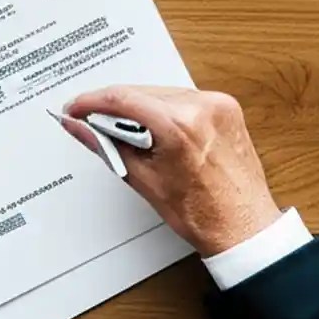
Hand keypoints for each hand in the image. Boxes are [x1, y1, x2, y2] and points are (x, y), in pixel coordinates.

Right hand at [63, 86, 280, 256]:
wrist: (243, 226)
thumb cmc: (203, 214)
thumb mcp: (143, 179)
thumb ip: (106, 146)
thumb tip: (80, 127)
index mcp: (180, 125)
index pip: (122, 98)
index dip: (90, 101)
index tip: (76, 108)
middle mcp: (202, 107)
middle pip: (141, 91)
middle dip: (114, 107)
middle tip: (94, 124)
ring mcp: (218, 104)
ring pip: (161, 92)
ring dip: (140, 107)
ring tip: (129, 134)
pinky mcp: (227, 107)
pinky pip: (184, 98)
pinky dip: (165, 110)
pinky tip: (157, 130)